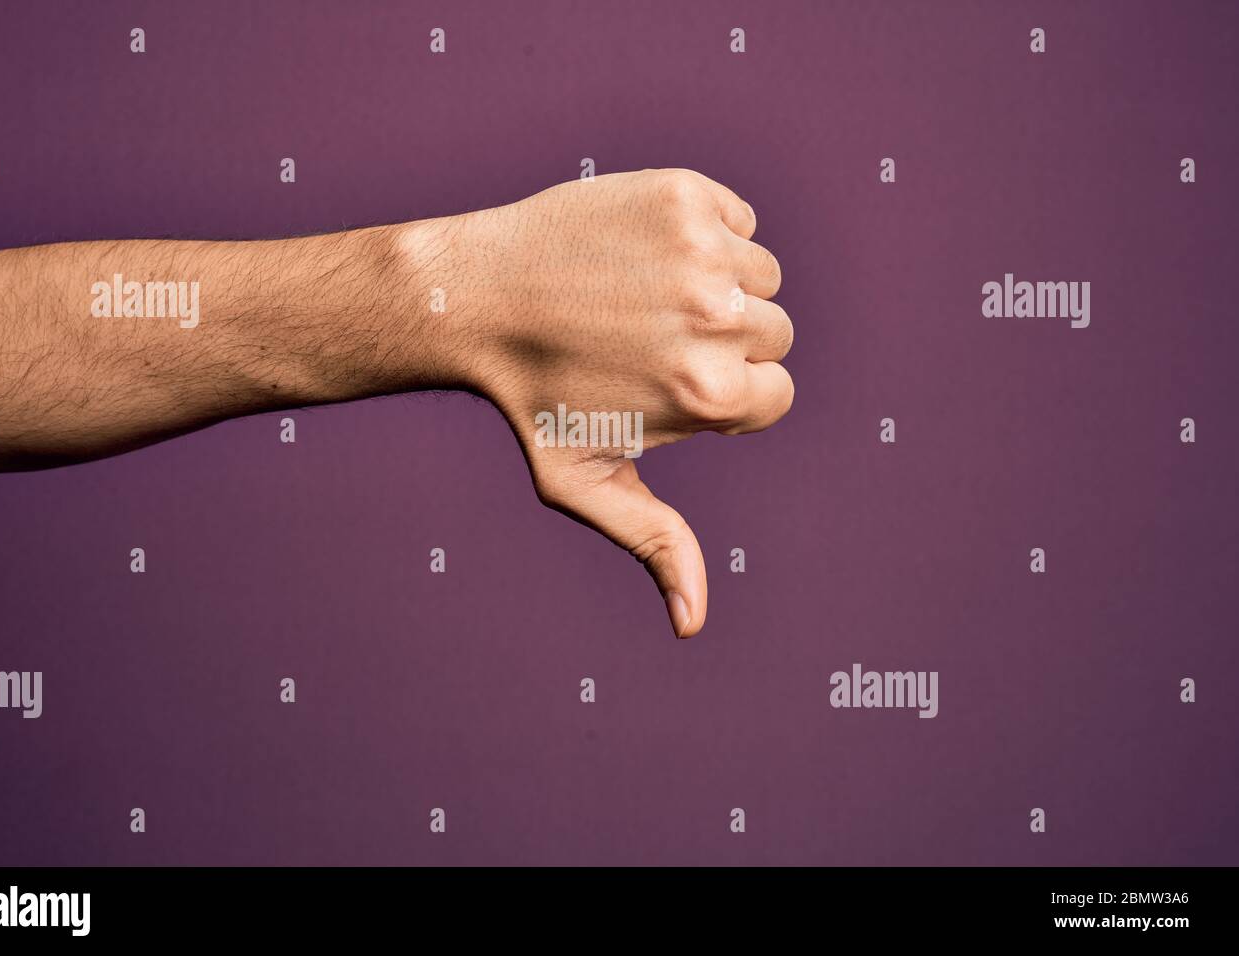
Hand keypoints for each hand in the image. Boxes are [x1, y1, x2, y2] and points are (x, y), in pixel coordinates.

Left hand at [408, 169, 793, 637]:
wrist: (476, 297)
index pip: (776, 396)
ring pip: (763, 276)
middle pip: (776, 335)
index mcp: (712, 395)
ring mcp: (703, 250)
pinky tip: (645, 256)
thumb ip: (654, 545)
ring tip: (646, 298)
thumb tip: (692, 625)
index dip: (724, 396)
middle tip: (646, 340)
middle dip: (726, 343)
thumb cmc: (533, 401)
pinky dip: (710, 234)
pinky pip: (740, 220)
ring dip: (722, 288)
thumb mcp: (587, 484)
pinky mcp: (686, 193)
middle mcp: (717, 318)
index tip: (664, 384)